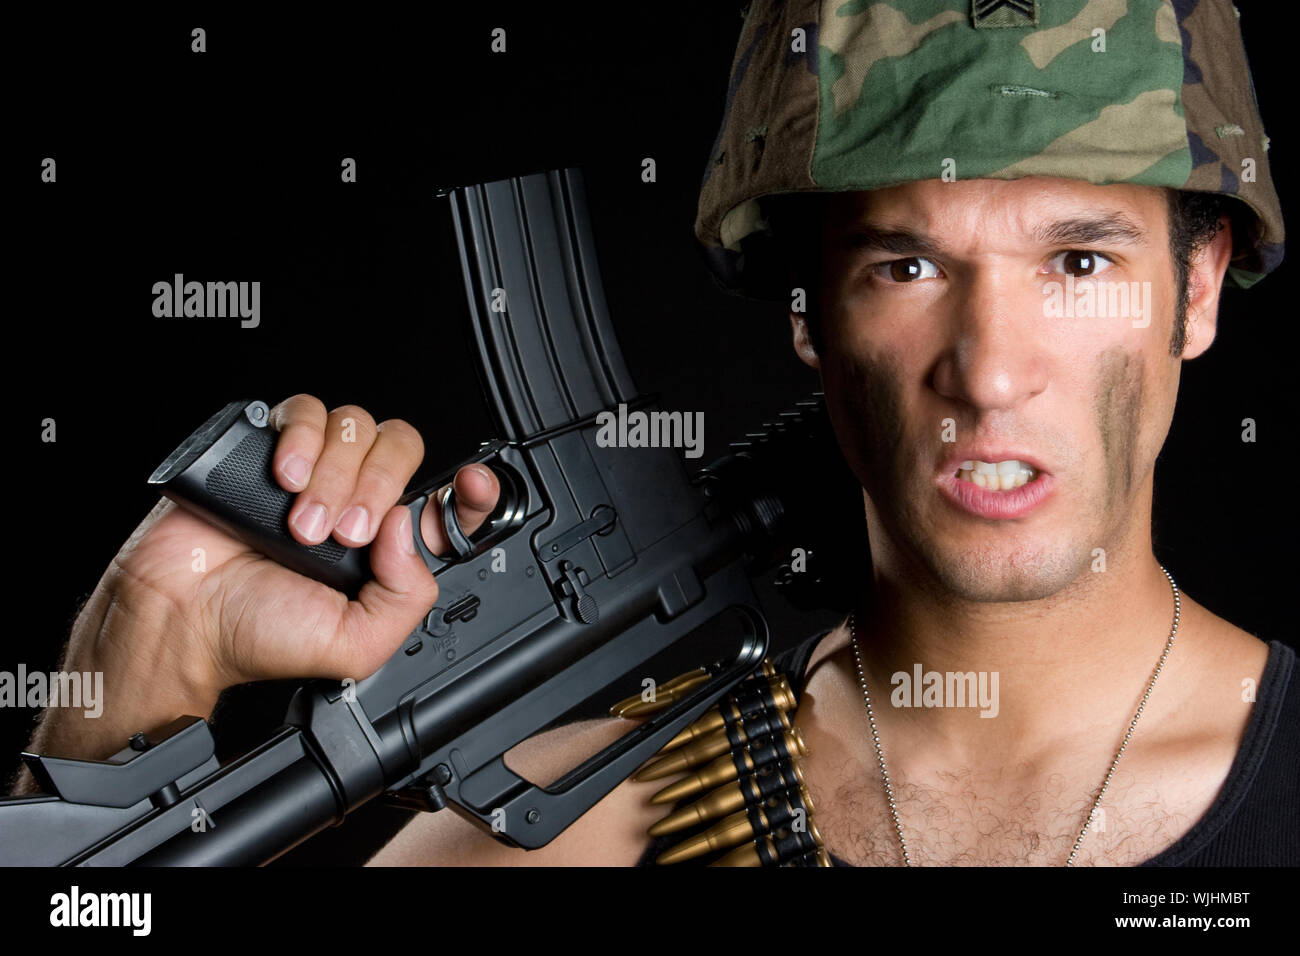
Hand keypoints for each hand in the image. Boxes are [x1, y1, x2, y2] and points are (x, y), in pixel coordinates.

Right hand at [97, 394, 500, 694]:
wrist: (182, 620)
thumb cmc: (257, 634)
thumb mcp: (357, 644)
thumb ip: (407, 596)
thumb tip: (411, 527)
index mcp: (385, 544)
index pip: (445, 500)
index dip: (469, 489)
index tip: (472, 486)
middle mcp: (355, 499)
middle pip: (402, 448)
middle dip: (378, 486)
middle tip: (346, 532)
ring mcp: (314, 469)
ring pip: (357, 426)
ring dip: (335, 474)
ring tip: (302, 524)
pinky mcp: (270, 445)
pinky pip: (307, 410)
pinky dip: (303, 438)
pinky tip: (284, 479)